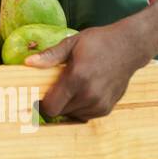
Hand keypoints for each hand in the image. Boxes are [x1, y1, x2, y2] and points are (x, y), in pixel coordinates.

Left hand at [24, 24, 148, 120]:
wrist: (129, 47)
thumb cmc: (98, 42)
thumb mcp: (72, 43)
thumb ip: (50, 56)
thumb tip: (28, 63)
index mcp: (77, 78)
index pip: (50, 107)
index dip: (41, 103)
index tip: (39, 94)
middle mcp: (89, 95)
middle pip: (59, 112)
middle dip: (53, 102)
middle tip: (54, 88)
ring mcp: (100, 104)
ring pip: (71, 115)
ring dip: (67, 105)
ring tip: (71, 87)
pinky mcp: (107, 109)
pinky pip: (85, 116)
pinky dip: (79, 107)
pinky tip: (82, 91)